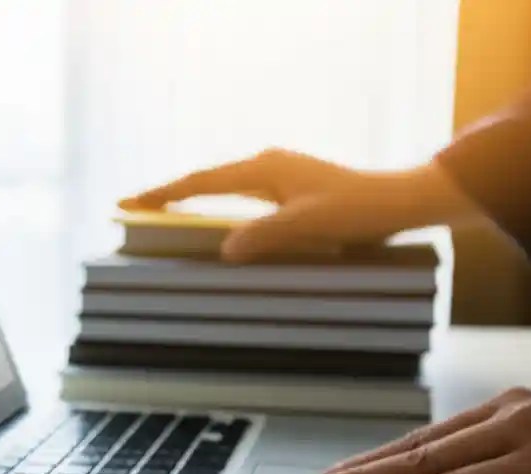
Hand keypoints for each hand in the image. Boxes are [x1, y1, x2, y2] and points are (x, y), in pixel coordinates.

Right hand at [118, 150, 478, 261]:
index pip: (200, 181)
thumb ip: (261, 236)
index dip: (164, 195)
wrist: (399, 202)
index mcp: (263, 169)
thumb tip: (224, 250)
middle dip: (170, 196)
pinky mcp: (291, 188)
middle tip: (134, 210)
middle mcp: (267, 165)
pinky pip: (241, 198)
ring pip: (223, 188)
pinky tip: (214, 223)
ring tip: (163, 216)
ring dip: (194, 201)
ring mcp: (279, 175)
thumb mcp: (305, 226)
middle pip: (206, 180)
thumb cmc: (356, 212)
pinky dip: (218, 208)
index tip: (131, 203)